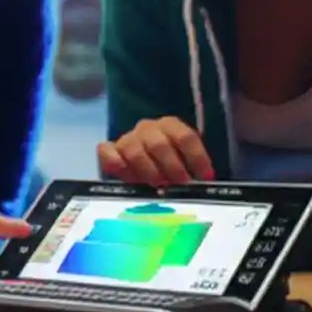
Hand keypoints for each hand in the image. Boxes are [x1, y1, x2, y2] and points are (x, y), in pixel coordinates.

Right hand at [97, 116, 214, 184]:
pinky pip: (106, 151)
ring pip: (135, 151)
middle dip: (172, 166)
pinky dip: (114, 161)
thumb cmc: (166, 165)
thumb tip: (205, 183)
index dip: (197, 157)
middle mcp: (148, 128)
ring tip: (158, 185)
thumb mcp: (182, 162)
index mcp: (170, 126)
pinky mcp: (109, 151)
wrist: (139, 165)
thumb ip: (190, 169)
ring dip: (148, 170)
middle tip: (180, 184)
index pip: (185, 137)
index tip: (205, 177)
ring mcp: (127, 139)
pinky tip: (125, 175)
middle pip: (160, 144)